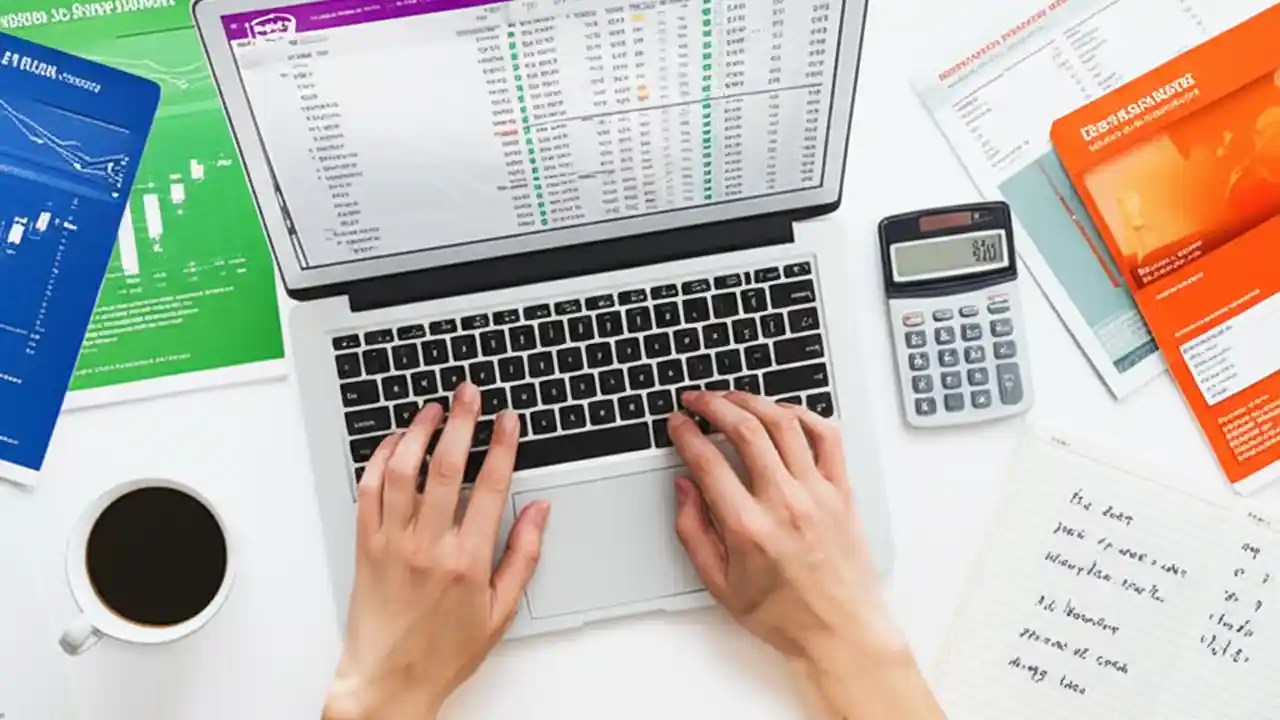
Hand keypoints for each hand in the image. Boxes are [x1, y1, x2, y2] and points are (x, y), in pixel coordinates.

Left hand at [324, 383, 549, 719]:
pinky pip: (369, 490)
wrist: (389, 681)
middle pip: (445, 466)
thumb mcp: (501, 611)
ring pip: (402, 471)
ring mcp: (392, 543)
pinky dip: (381, 459)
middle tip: (469, 394)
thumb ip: (523, 556)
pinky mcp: (365, 546)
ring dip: (418, 431)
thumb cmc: (444, 652)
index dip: (502, 445)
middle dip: (460, 421)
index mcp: (467, 561)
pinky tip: (396, 443)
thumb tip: (539, 513)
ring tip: (432, 409)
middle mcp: (427, 546)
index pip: (490, 486)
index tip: (508, 420)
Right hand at [669, 391, 941, 719]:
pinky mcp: (842, 492)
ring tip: (733, 397)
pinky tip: (783, 413)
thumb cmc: (783, 615)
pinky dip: (804, 415)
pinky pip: (827, 437)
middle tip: (697, 399)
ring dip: (754, 401)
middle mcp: (784, 503)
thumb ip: (694, 533)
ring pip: (785, 424)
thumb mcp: (719, 585)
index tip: (676, 423)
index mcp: (748, 528)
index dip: (685, 433)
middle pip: (746, 430)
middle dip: (714, 404)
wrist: (841, 632)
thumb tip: (683, 488)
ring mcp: (817, 494)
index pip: (707, 462)